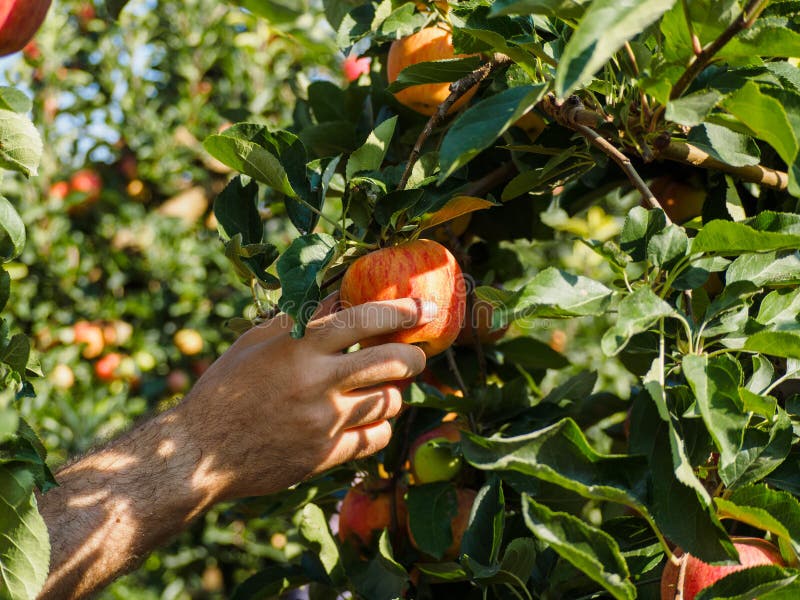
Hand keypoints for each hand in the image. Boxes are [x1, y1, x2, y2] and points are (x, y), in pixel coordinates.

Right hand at [175, 296, 433, 501]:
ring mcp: (323, 422)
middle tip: (415, 356)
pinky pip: (375, 438)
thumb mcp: (255, 342)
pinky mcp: (325, 456)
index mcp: (298, 346)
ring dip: (394, 391)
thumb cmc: (225, 389)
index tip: (424, 308)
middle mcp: (316, 381)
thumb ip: (299, 319)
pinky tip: (369, 419)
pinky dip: (380, 425)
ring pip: (389, 400)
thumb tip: (339, 296)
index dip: (402, 310)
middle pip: (391, 361)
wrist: (199, 453)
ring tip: (383, 388)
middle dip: (414, 356)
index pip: (365, 319)